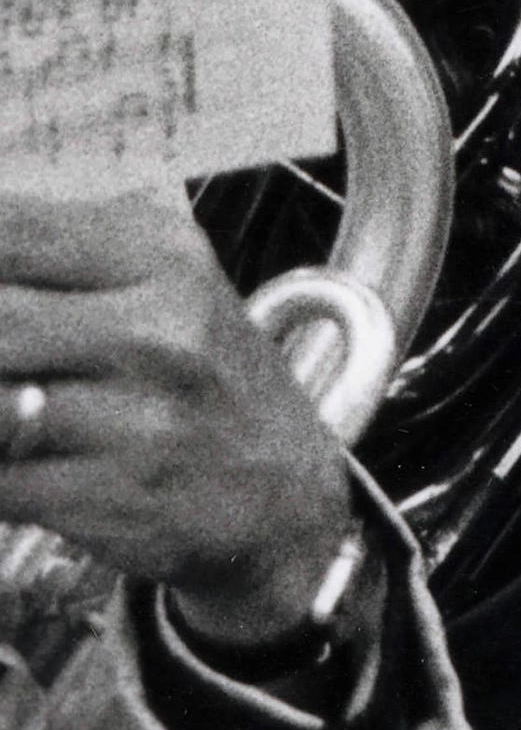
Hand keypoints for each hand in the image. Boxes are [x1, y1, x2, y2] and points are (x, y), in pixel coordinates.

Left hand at [0, 193, 355, 649]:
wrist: (284, 488)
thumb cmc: (201, 377)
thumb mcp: (160, 283)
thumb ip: (58, 258)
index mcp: (162, 256)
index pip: (11, 233)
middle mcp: (160, 331)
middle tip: (5, 360)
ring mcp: (142, 419)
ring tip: (13, 403)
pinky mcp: (116, 495)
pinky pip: (4, 480)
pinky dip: (0, 470)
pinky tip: (23, 457)